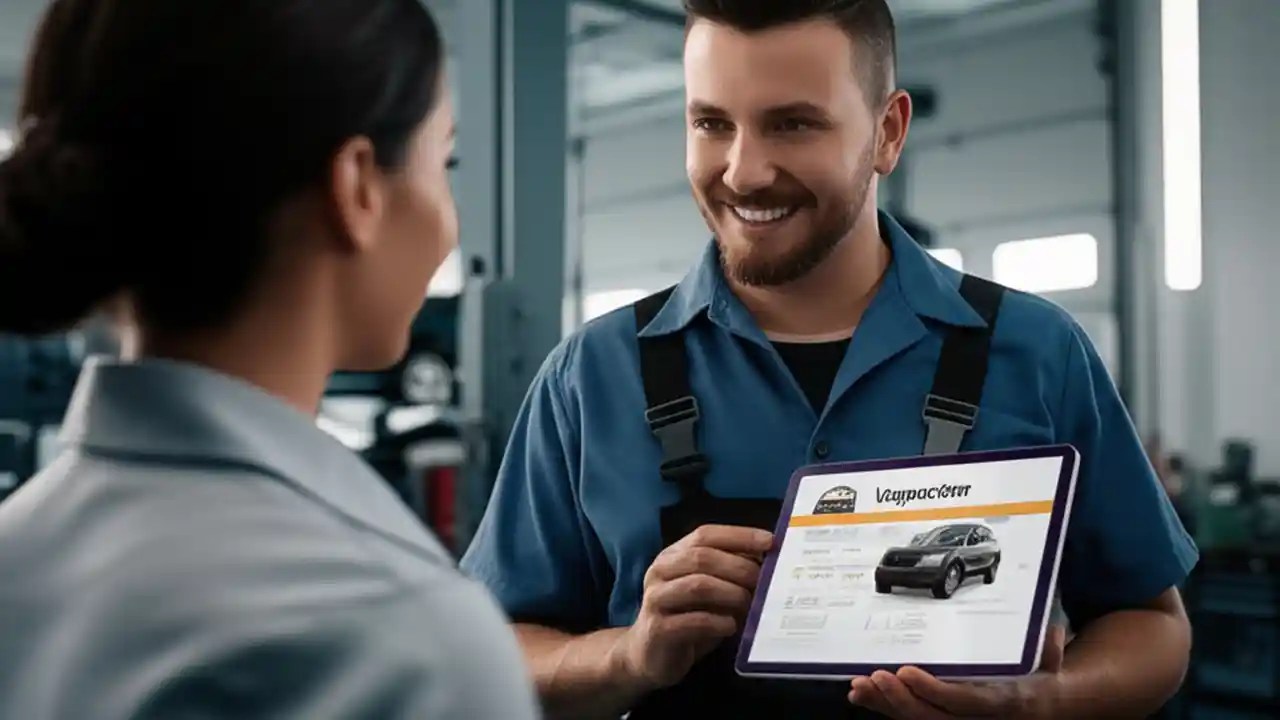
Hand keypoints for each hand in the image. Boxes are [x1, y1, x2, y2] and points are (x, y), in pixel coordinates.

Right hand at [615, 524, 772, 689]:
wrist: (648, 655)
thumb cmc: (685, 618)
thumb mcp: (707, 592)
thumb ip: (727, 574)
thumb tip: (765, 563)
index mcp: (672, 555)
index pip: (705, 535)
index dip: (738, 535)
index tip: (769, 541)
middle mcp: (660, 571)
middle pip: (702, 558)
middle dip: (739, 568)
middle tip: (763, 582)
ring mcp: (656, 599)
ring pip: (698, 586)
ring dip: (731, 594)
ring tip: (749, 605)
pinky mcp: (658, 629)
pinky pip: (693, 621)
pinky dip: (718, 622)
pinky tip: (731, 626)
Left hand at [849, 625, 1065, 718]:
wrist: (1036, 705)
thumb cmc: (1038, 678)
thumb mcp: (1047, 663)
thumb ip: (1048, 649)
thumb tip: (1053, 630)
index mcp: (1000, 703)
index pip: (963, 702)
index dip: (933, 691)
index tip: (907, 672)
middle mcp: (974, 718)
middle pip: (930, 717)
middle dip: (899, 699)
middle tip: (876, 676)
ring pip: (915, 719)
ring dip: (884, 704)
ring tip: (860, 686)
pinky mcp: (938, 716)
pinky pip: (907, 717)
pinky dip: (882, 706)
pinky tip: (860, 695)